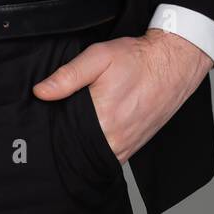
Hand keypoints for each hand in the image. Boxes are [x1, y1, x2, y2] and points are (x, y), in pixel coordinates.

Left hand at [32, 29, 213, 163]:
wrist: (173, 64)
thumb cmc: (138, 59)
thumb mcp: (99, 57)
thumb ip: (68, 76)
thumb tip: (40, 92)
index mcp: (102, 120)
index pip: (64, 135)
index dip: (51, 126)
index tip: (44, 117)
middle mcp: (114, 140)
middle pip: (77, 147)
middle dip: (65, 135)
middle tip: (59, 117)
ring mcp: (126, 147)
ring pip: (92, 155)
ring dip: (81, 143)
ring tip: (75, 123)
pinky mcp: (133, 148)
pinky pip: (108, 156)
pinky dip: (97, 146)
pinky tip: (91, 130)